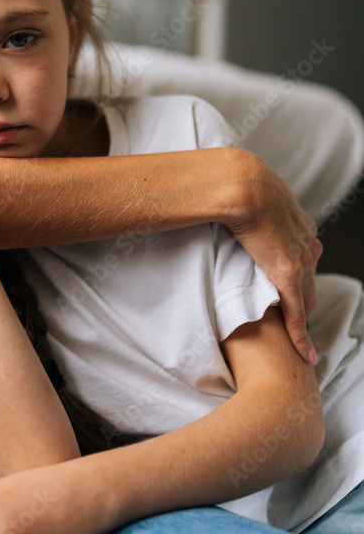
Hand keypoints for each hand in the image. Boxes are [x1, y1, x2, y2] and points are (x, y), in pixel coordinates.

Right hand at [224, 150, 321, 364]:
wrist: (241, 184)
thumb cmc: (235, 182)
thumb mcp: (247, 193)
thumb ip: (244, 204)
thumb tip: (222, 201)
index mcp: (299, 221)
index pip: (304, 255)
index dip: (298, 272)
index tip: (291, 283)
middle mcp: (306, 241)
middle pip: (311, 278)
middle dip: (305, 297)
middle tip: (294, 315)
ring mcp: (301, 259)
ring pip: (307, 297)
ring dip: (302, 316)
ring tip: (298, 336)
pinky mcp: (289, 276)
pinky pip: (298, 312)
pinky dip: (301, 334)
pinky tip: (305, 351)